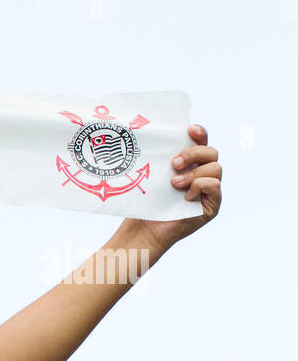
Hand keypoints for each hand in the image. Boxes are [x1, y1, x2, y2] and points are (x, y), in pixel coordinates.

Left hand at [121, 124, 220, 251]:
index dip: (200, 133)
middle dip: (194, 153)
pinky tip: (185, 196)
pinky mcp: (212, 204)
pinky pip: (215, 185)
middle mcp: (202, 173)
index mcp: (190, 163)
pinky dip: (200, 186)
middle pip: (212, 152)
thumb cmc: (146, 203)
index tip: (189, 130)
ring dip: (194, 173)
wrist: (144, 230)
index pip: (201, 142)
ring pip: (216, 167)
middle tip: (174, 163)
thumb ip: (164, 159)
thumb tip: (163, 137)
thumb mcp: (154, 176)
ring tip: (174, 183)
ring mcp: (209, 189)